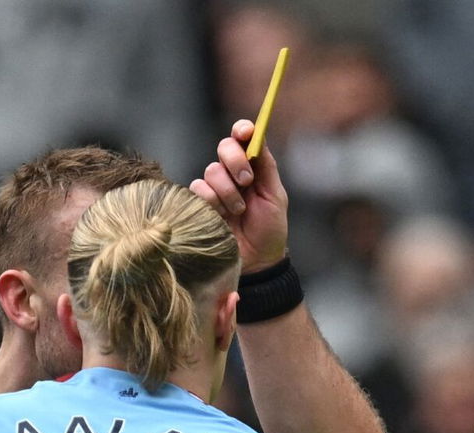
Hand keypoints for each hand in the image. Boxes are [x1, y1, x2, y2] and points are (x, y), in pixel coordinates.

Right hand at [191, 119, 289, 271]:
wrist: (257, 261)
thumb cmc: (269, 229)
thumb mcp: (275, 197)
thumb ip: (266, 167)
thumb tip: (259, 136)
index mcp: (253, 166)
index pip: (242, 138)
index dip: (242, 129)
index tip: (245, 132)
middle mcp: (232, 173)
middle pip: (224, 147)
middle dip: (235, 160)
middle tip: (246, 181)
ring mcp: (215, 188)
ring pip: (211, 171)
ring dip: (228, 191)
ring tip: (239, 211)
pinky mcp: (200, 203)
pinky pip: (198, 189)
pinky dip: (212, 201)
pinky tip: (223, 217)